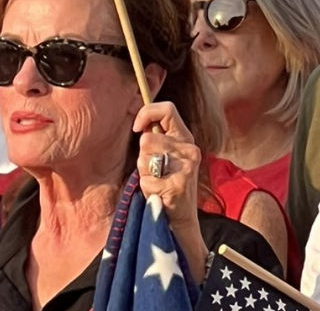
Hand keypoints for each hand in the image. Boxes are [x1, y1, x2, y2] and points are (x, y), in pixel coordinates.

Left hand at [134, 101, 201, 231]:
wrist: (182, 217)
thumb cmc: (168, 182)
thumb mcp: (167, 154)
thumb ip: (157, 136)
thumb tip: (141, 122)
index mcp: (186, 139)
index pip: (167, 109)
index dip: (146, 113)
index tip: (137, 128)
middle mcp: (189, 150)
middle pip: (147, 139)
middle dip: (142, 156)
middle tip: (154, 170)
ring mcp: (185, 168)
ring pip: (144, 158)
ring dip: (144, 172)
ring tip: (157, 180)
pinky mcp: (178, 185)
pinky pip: (146, 179)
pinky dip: (146, 187)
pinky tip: (158, 193)